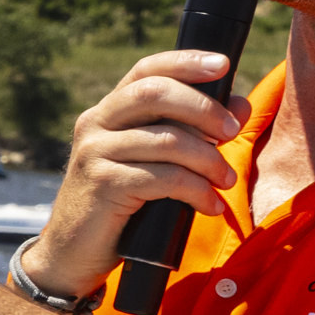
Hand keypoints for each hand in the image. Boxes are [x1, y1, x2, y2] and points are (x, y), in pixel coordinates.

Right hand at [28, 48, 242, 300]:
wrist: (75, 252)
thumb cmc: (122, 205)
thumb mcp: (157, 163)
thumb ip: (192, 132)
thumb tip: (240, 104)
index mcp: (107, 112)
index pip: (146, 71)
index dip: (185, 62)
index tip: (223, 65)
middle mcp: (95, 125)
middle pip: (154, 93)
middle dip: (204, 109)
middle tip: (233, 133)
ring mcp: (94, 153)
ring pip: (167, 140)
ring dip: (209, 160)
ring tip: (226, 181)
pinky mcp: (103, 184)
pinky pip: (164, 178)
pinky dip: (197, 191)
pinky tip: (209, 206)